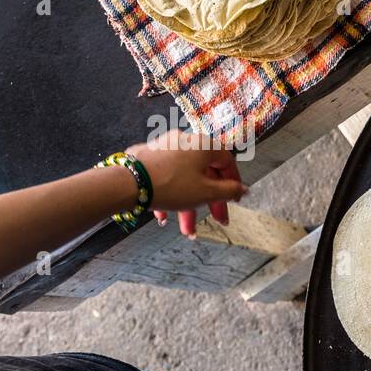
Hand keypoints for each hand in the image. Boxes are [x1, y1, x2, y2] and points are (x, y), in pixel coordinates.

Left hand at [132, 130, 247, 237]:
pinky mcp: (149, 157)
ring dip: (189, 205)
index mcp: (204, 145)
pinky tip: (164, 216)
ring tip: (186, 230)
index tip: (234, 201)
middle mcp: (186, 141)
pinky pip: (167, 176)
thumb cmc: (172, 185)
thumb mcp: (207, 192)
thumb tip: (243, 189)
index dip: (233, 183)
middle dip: (209, 202)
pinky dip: (171, 195)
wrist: (128, 182)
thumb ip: (229, 191)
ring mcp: (165, 148)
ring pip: (185, 178)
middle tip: (215, 221)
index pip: (227, 162)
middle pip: (205, 174)